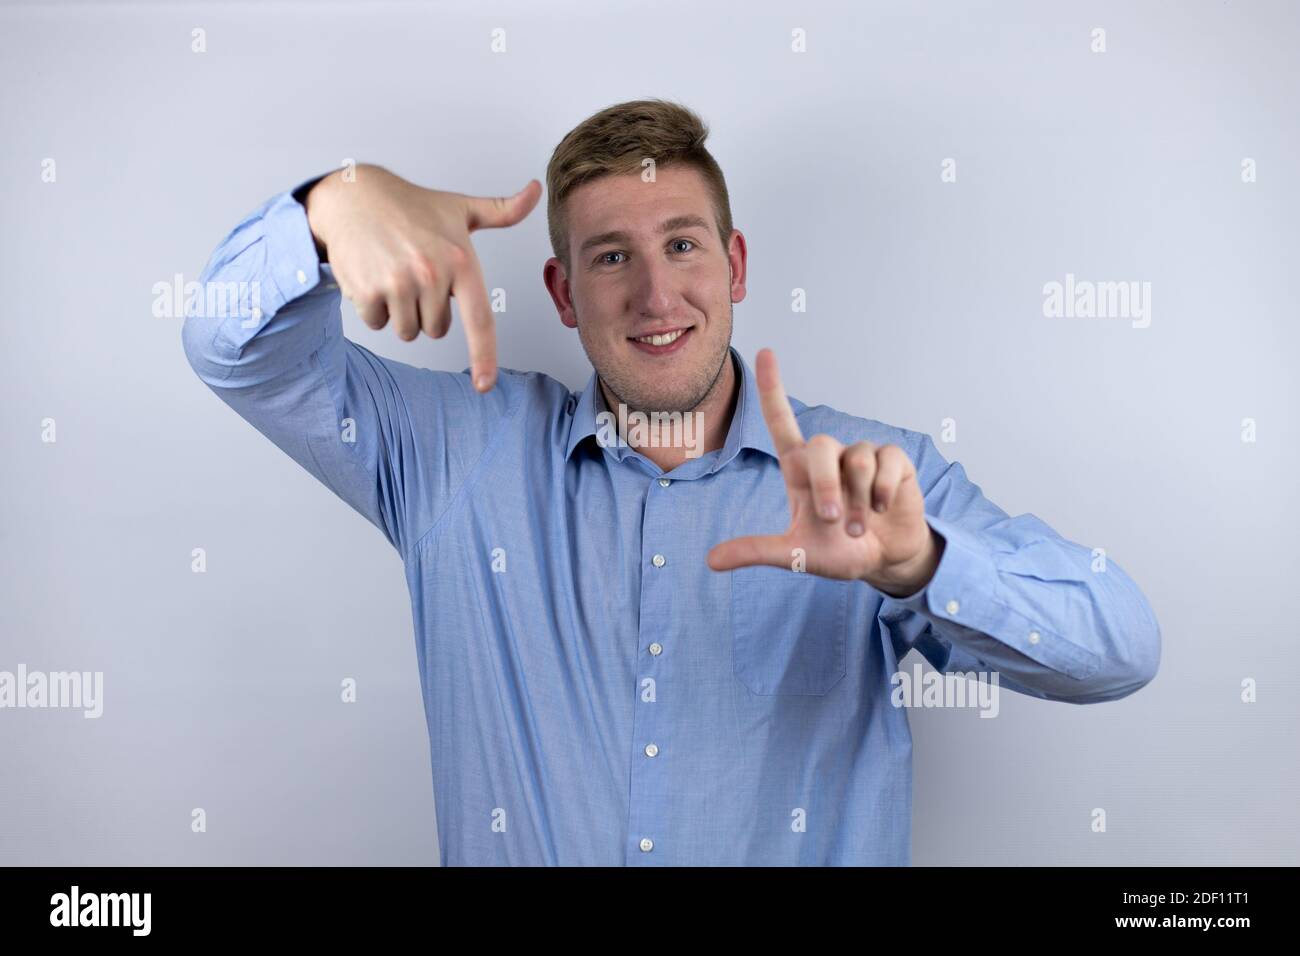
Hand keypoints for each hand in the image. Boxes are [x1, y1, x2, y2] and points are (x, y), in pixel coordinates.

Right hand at [304, 164, 541, 391]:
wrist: (354, 195)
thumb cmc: (412, 205)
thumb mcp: (460, 207)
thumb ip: (502, 210)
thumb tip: (536, 190)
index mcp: (460, 260)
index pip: (479, 320)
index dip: (484, 357)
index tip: (484, 385)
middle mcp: (432, 274)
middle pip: (435, 329)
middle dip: (425, 310)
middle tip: (415, 274)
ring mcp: (398, 284)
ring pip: (407, 331)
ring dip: (399, 311)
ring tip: (393, 272)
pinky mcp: (367, 291)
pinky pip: (378, 323)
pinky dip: (374, 307)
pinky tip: (373, 275)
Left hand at [706, 349, 942, 596]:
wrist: (883, 562)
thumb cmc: (838, 551)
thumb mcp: (794, 554)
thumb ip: (755, 551)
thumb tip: (710, 562)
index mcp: (800, 470)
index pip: (781, 421)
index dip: (773, 387)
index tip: (764, 352)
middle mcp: (829, 456)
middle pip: (820, 445)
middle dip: (826, 486)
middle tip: (834, 521)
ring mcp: (863, 456)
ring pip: (858, 460)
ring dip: (859, 502)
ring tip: (861, 527)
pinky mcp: (894, 461)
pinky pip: (887, 462)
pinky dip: (884, 491)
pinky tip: (884, 508)